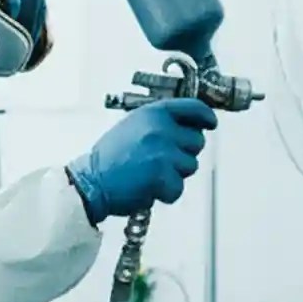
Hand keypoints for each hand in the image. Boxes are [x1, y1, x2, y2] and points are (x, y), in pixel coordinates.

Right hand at [67, 98, 217, 224]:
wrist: (91, 181)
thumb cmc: (111, 156)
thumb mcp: (134, 125)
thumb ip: (161, 122)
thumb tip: (189, 125)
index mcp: (155, 112)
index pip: (194, 107)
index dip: (206, 117)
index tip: (211, 123)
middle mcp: (161, 129)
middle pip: (197, 141)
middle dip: (185, 152)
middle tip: (163, 160)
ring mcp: (163, 152)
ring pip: (191, 166)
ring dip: (175, 174)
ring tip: (151, 174)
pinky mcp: (162, 176)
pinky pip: (179, 188)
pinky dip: (167, 193)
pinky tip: (149, 188)